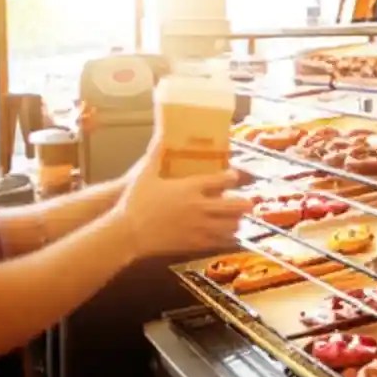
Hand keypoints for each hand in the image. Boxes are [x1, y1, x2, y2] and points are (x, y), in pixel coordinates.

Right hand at [111, 142, 251, 257]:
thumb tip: (161, 133)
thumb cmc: (135, 201)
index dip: (231, 176)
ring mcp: (198, 227)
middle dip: (244, 203)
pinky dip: (226, 238)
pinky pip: (217, 242)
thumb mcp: (145, 174)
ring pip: (229, 225)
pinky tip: (228, 237)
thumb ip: (156, 153)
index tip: (235, 175)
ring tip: (239, 219)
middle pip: (233, 205)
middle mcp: (199, 207)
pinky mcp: (193, 243)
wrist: (127, 233)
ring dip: (237, 221)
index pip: (220, 180)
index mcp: (189, 187)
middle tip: (249, 202)